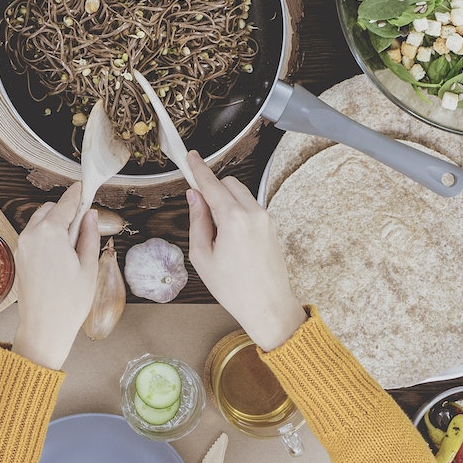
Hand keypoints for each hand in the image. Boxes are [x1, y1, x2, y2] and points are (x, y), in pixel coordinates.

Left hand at [11, 184, 99, 371]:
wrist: (44, 328)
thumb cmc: (68, 303)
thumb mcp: (88, 267)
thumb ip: (89, 235)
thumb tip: (90, 215)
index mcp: (50, 233)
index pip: (66, 202)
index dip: (79, 193)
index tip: (86, 185)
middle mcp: (31, 235)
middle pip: (50, 209)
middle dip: (67, 211)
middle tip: (85, 224)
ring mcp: (22, 245)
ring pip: (40, 221)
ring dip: (55, 223)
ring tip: (73, 245)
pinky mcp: (19, 256)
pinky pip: (34, 235)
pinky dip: (46, 235)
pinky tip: (61, 254)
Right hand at [181, 153, 304, 351]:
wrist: (269, 306)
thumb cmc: (233, 288)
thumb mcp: (202, 256)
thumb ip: (197, 220)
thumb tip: (195, 196)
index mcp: (233, 219)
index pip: (211, 184)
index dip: (198, 169)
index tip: (190, 156)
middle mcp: (253, 213)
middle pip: (229, 183)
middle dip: (213, 189)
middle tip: (200, 209)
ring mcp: (266, 219)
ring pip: (241, 194)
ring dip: (226, 201)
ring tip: (217, 233)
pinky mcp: (272, 227)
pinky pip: (251, 208)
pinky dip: (237, 211)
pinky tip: (230, 238)